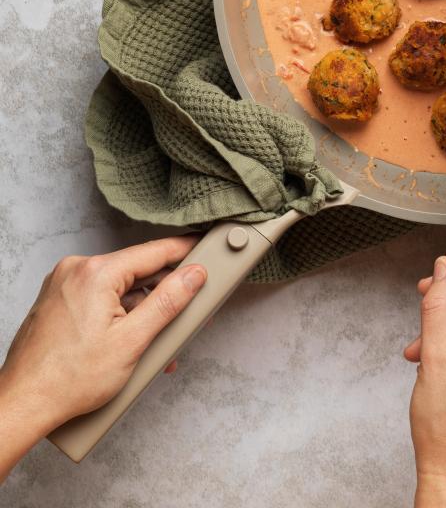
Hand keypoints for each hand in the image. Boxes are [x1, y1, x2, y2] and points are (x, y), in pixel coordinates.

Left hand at [0, 236, 205, 478]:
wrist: (23, 405)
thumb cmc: (69, 380)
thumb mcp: (133, 341)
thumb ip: (169, 301)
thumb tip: (194, 274)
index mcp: (95, 272)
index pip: (155, 251)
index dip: (188, 252)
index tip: (209, 251)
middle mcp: (75, 271)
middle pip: (138, 272)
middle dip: (165, 296)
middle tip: (188, 316)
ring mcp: (63, 286)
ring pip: (121, 288)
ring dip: (144, 312)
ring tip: (157, 345)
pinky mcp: (58, 301)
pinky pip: (101, 299)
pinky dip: (121, 316)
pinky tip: (132, 343)